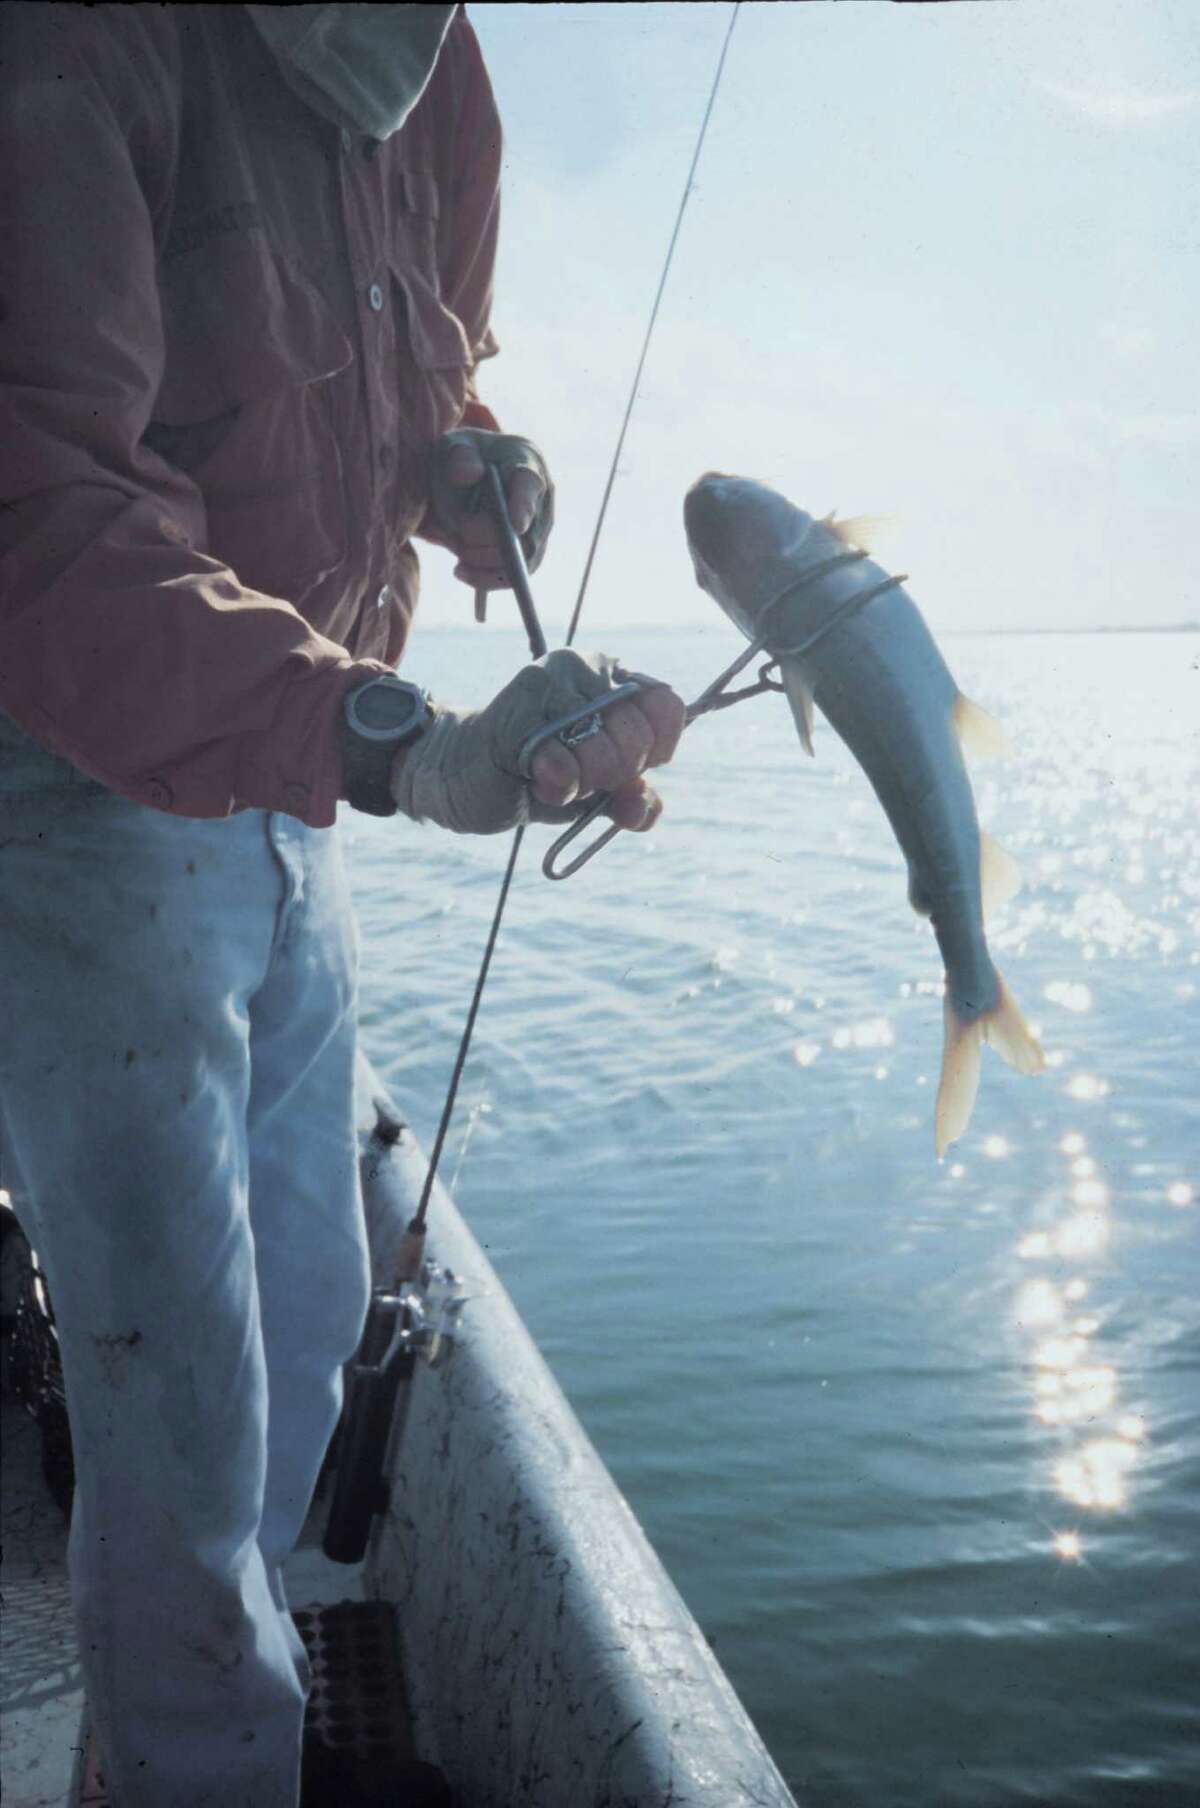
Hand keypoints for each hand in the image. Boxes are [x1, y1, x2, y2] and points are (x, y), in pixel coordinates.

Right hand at [389, 649, 684, 836]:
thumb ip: (630, 799)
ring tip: (560, 779)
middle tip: (587, 779)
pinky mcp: (516, 715)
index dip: (658, 747)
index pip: (666, 704)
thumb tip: (644, 808)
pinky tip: (540, 782)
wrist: (466, 777)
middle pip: (637, 732)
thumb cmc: (539, 776)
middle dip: (618, 774)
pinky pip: (561, 764)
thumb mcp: (596, 790)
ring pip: (601, 748)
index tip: (634, 768)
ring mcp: (547, 685)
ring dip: (586, 783)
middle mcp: (583, 668)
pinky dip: (559, 787)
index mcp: (611, 676)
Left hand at [428, 429, 554, 584]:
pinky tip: (459, 570)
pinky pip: (513, 577)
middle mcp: (541, 500)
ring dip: (483, 561)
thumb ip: (460, 455)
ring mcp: (538, 530)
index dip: (524, 506)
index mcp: (527, 463)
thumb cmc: (465, 458)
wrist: (470, 479)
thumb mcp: (454, 446)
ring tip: (455, 549)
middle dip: (489, 540)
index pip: (530, 486)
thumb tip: (472, 474)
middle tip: (458, 534)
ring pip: (522, 561)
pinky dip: (484, 579)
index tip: (515, 525)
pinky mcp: (528, 556)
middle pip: (527, 533)